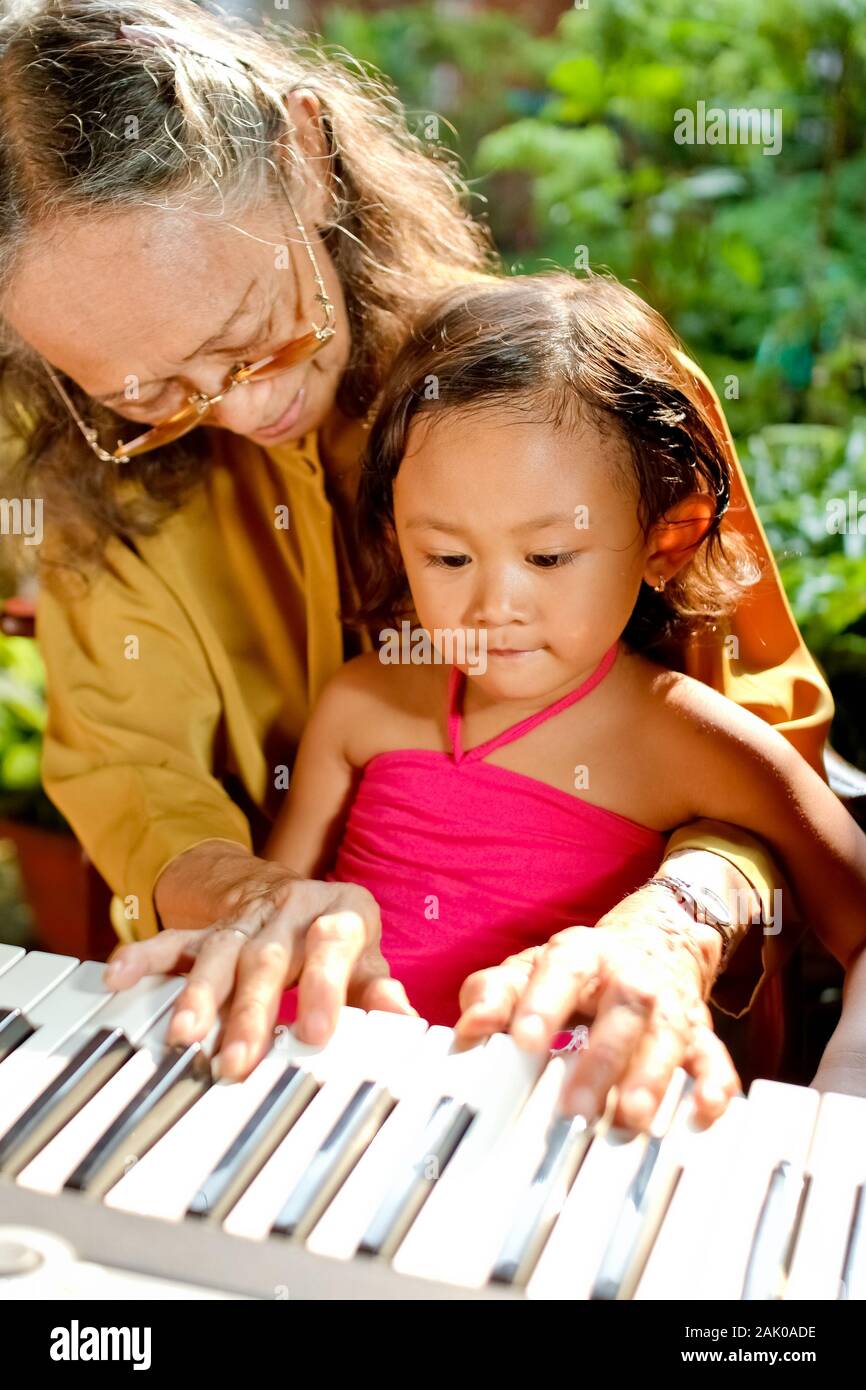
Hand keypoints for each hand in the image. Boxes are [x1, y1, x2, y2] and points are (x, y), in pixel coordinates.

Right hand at [103, 842, 414, 1079]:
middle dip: (251, 1010)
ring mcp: (244, 920)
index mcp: (339, 914)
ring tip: (183, 1036)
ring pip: (219, 954)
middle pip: (268, 960)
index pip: (333, 945)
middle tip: (237, 1060)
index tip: (317, 1033)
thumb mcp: (369, 956)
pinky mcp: (209, 929)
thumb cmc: (340, 936)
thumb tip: (403, 1020)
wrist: (299, 895)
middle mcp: (288, 911)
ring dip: (199, 995)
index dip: (325, 987)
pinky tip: (120, 977)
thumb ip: (379, 988)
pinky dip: (145, 958)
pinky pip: (174, 941)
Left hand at [454, 882, 741, 1131]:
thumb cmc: (581, 967)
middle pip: (624, 1009)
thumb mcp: (533, 967)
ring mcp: (670, 1006)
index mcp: (583, 954)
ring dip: (652, 1078)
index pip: (564, 970)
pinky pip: (714, 1058)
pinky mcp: (701, 1034)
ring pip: (668, 1036)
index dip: (545, 1003)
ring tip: (630, 1121)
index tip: (525, 1041)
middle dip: (602, 1059)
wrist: (658, 936)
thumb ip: (495, 994)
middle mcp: (632, 977)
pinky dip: (713, 1086)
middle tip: (573, 1107)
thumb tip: (466, 1032)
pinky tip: (704, 1114)